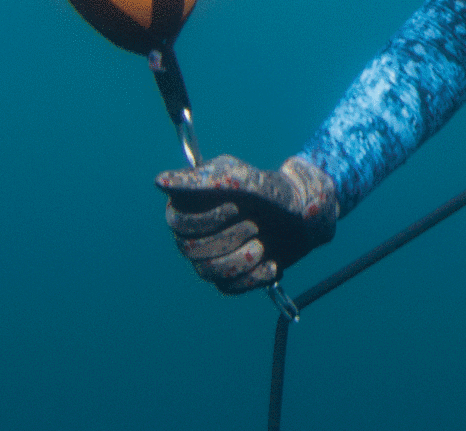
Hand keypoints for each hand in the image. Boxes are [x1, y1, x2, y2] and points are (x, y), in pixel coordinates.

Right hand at [156, 154, 337, 294]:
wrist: (307, 215)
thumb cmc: (273, 191)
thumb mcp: (242, 179)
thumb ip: (201, 180)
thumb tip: (159, 182)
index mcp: (192, 204)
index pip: (177, 222)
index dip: (206, 219)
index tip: (236, 207)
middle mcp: (195, 232)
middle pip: (190, 249)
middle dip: (230, 237)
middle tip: (255, 224)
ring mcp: (210, 257)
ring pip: (208, 271)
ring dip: (242, 258)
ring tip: (263, 244)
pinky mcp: (229, 277)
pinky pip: (229, 287)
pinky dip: (254, 276)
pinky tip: (271, 263)